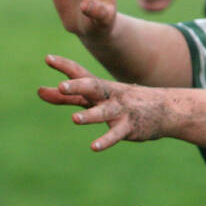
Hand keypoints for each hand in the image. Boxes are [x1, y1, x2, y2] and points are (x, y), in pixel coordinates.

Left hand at [38, 54, 171, 150]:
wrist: (166, 109)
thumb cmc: (122, 101)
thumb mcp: (94, 97)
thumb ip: (66, 96)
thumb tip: (39, 91)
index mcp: (99, 86)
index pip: (80, 73)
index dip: (64, 65)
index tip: (47, 58)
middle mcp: (109, 95)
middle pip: (93, 87)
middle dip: (77, 86)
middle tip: (61, 86)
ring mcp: (120, 110)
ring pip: (104, 112)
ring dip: (90, 116)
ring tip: (74, 119)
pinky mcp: (129, 127)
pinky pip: (116, 134)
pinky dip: (105, 140)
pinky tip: (94, 147)